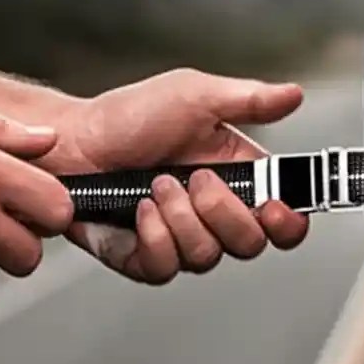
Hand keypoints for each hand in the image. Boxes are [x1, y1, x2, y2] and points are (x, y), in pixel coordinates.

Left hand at [44, 69, 308, 284]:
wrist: (71, 142)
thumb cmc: (127, 117)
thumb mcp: (194, 95)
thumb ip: (249, 99)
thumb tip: (293, 95)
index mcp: (236, 176)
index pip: (282, 217)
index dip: (288, 222)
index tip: (274, 209)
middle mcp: (213, 213)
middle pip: (250, 244)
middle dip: (223, 213)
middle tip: (197, 179)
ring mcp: (180, 238)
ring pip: (207, 257)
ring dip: (181, 219)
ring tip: (156, 186)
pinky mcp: (145, 257)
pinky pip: (166, 268)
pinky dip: (154, 238)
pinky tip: (140, 211)